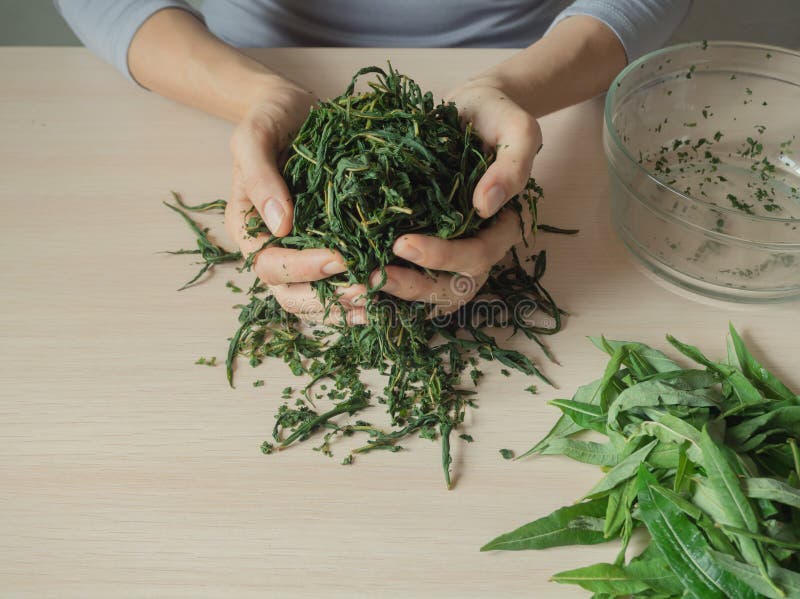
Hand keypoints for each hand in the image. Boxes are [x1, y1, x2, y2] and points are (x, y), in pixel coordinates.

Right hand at [224, 76, 367, 324]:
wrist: (294, 110)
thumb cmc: (269, 118)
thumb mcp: (254, 135)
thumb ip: (260, 176)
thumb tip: (281, 226)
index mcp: (250, 229)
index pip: (271, 265)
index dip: (304, 268)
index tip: (339, 258)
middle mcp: (273, 249)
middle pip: (292, 295)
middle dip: (329, 297)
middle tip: (367, 287)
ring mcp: (300, 252)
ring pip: (316, 299)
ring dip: (347, 305)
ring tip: (380, 300)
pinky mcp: (326, 248)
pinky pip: (338, 283)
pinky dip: (359, 294)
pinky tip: (387, 294)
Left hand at [371, 78, 541, 313]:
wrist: (473, 109)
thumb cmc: (497, 116)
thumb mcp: (517, 129)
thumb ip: (512, 166)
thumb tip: (486, 206)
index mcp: (503, 226)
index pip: (477, 256)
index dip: (442, 257)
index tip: (402, 243)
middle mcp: (479, 245)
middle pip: (453, 287)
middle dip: (411, 287)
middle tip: (371, 276)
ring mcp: (453, 248)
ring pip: (430, 292)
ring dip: (394, 294)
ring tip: (357, 287)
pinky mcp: (428, 243)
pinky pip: (411, 276)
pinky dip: (386, 286)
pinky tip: (355, 286)